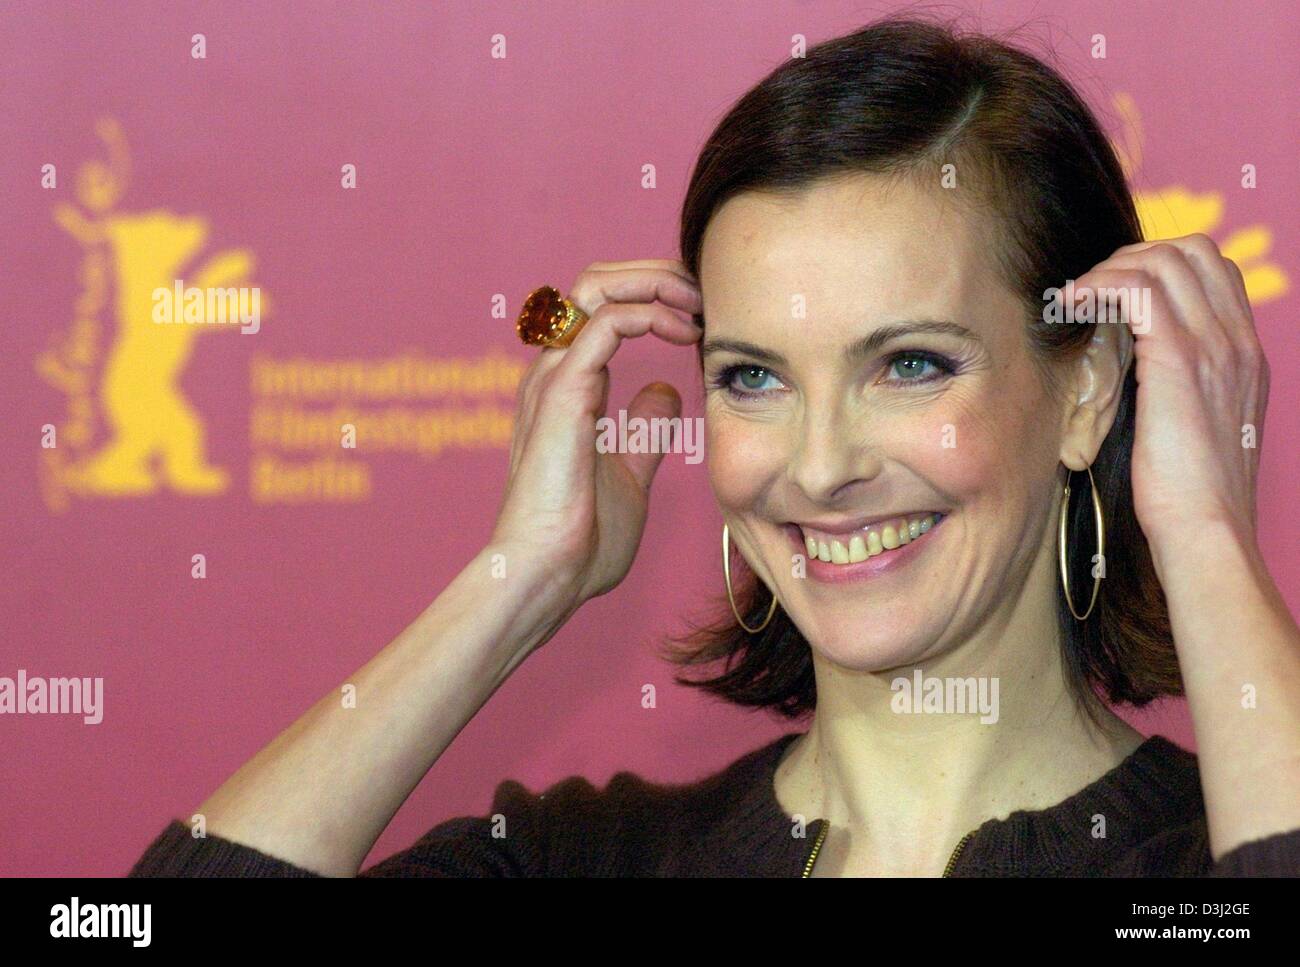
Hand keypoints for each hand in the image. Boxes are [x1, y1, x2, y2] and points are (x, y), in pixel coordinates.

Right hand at [490, 260, 701, 618]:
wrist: (548, 577)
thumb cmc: (581, 542)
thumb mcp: (629, 476)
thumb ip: (643, 432)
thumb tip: (664, 392)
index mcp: (566, 388)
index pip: (604, 311)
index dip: (655, 300)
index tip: (705, 319)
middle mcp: (553, 372)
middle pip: (596, 284)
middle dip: (656, 276)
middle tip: (706, 295)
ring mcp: (553, 377)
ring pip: (596, 288)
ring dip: (655, 283)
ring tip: (699, 303)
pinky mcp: (563, 391)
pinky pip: (605, 321)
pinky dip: (650, 312)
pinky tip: (685, 331)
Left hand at [1073, 233, 1268, 556]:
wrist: (1207, 528)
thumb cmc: (1188, 494)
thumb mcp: (1194, 427)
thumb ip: (1179, 387)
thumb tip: (1133, 368)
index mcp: (1245, 354)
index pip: (1213, 269)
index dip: (1157, 264)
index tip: (1112, 292)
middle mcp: (1236, 341)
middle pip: (1190, 251)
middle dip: (1130, 257)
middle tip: (1090, 291)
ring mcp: (1214, 347)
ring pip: (1164, 261)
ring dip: (1108, 270)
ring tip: (1075, 299)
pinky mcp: (1179, 360)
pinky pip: (1140, 290)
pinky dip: (1100, 286)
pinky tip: (1073, 307)